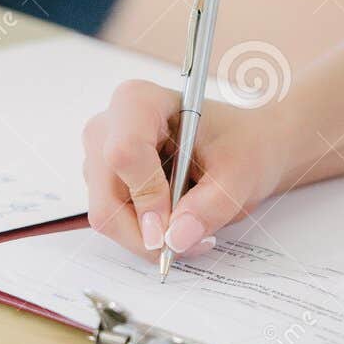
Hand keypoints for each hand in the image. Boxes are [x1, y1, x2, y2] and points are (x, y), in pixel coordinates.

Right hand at [81, 80, 288, 258]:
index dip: (146, 196)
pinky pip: (112, 221)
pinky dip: (144, 234)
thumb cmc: (241, 146)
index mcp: (139, 102)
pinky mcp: (104, 183)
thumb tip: (174, 240)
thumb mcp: (239, 176)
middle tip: (189, 241)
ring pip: (107, 216)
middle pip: (107, 197)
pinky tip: (173, 220)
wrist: (243, 146)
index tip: (174, 228)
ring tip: (190, 227)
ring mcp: (100, 157)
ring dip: (148, 236)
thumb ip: (209, 207)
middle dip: (147, 231)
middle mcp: (108, 127)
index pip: (124, 152)